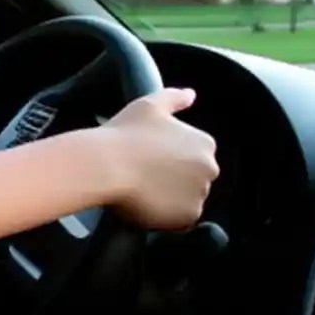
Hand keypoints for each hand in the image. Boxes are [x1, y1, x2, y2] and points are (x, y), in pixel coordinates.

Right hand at [96, 88, 219, 229]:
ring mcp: (200, 194)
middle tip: (145, 177)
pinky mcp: (187, 216)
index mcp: (204, 142)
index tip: (150, 159)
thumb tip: (191, 94)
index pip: (194, 155)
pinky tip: (145, 205)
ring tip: (143, 191)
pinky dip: (166, 216)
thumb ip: (175, 98)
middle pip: (193, 178)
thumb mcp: (149, 105)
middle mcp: (209, 168)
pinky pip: (180, 220)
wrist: (106, 165)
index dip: (170, 159)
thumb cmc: (124, 134)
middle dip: (174, 179)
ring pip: (187, 199)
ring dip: (170, 198)